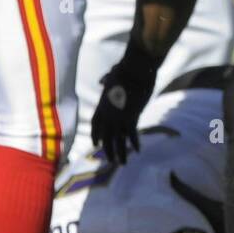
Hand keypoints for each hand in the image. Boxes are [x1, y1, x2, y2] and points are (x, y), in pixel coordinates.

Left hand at [90, 48, 156, 165]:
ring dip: (120, 152)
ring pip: (118, 139)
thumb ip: (106, 80)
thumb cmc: (125, 70)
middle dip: (107, 149)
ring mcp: (119, 117)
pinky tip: (137, 150)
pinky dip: (134, 142)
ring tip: (122, 163)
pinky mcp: (132, 117)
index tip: (96, 144)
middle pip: (106, 136)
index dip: (96, 135)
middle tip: (109, 160)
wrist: (136, 71)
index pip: (96, 123)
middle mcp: (108, 114)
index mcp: (102, 104)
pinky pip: (131, 134)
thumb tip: (101, 81)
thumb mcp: (111, 76)